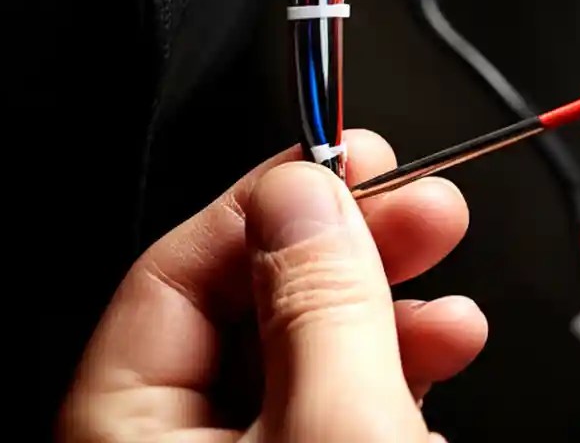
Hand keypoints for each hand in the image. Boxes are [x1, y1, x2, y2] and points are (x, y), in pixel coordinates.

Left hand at [59, 130, 486, 441]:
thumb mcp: (336, 422)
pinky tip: (444, 357)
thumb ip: (319, 301)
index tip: (351, 164)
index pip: (174, 273)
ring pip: (307, 360)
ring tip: (455, 310)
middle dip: (355, 254)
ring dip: (393, 318)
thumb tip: (306, 194)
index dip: (269, 204)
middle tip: (426, 209)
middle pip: (251, 309)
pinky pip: (338, 410)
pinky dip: (396, 377)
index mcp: (123, 433)